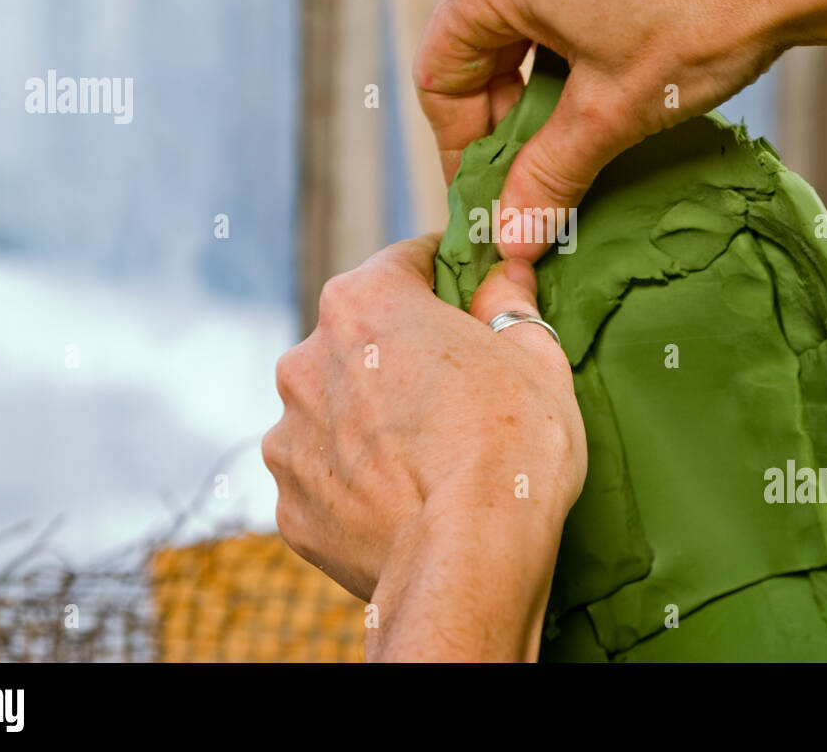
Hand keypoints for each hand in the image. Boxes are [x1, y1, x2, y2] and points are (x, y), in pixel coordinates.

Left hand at [262, 234, 585, 660]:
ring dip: (367, 423)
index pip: (405, 263)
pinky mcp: (290, 507)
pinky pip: (325, 482)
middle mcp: (307, 359)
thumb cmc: (512, 446)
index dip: (443, 278)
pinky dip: (355, 487)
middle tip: (455, 392)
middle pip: (359, 340)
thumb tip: (504, 276)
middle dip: (399, 356)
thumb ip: (511, 305)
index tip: (466, 296)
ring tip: (425, 461)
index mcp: (364, 302)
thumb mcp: (536, 357)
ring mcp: (290, 437)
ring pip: (333, 413)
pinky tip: (401, 506)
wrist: (469, 562)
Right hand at [413, 0, 826, 259]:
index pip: (442, 74)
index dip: (461, 147)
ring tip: (589, 117)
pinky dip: (587, 18)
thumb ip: (547, 177)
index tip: (490, 193)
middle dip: (508, 108)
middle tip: (538, 169)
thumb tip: (510, 239)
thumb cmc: (707, 19)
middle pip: (482, 35)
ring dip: (548, 66)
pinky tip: (630, 55)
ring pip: (531, 0)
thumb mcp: (612, 114)